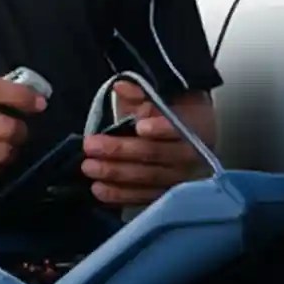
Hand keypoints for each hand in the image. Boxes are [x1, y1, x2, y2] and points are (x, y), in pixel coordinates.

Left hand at [81, 82, 208, 205]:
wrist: (193, 136)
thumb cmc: (170, 113)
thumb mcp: (160, 97)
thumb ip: (140, 93)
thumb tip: (120, 87)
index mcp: (193, 125)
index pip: (179, 128)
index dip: (161, 128)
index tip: (140, 125)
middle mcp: (190, 155)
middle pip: (156, 154)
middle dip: (121, 150)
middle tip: (91, 145)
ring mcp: (180, 178)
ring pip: (148, 178)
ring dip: (116, 174)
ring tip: (89, 168)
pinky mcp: (167, 194)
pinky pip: (144, 197)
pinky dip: (121, 195)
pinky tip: (99, 190)